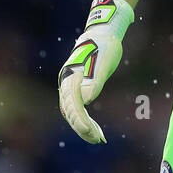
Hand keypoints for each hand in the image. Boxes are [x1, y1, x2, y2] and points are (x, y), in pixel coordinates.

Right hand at [57, 0, 133, 143]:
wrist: (104, 32)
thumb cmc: (106, 46)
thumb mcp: (104, 63)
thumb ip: (95, 81)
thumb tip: (86, 100)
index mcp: (70, 77)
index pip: (73, 104)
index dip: (81, 120)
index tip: (91, 133)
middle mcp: (67, 83)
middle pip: (70, 111)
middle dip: (82, 127)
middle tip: (98, 140)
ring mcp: (71, 85)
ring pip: (73, 111)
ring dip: (83, 126)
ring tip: (98, 138)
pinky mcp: (78, 87)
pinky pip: (78, 107)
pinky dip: (85, 119)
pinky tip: (94, 128)